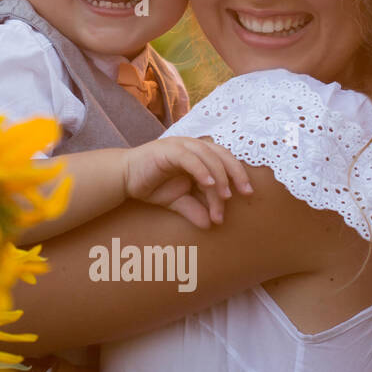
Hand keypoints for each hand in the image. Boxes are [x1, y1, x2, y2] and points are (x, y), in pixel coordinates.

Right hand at [122, 137, 253, 228]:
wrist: (124, 178)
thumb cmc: (152, 185)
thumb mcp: (177, 202)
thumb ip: (194, 210)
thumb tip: (210, 225)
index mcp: (199, 155)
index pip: (224, 163)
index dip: (238, 176)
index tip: (247, 195)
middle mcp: (193, 147)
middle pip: (222, 155)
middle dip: (236, 173)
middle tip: (245, 193)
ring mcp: (181, 146)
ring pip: (208, 157)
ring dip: (219, 176)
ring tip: (225, 195)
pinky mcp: (168, 150)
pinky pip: (189, 158)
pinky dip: (201, 169)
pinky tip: (209, 183)